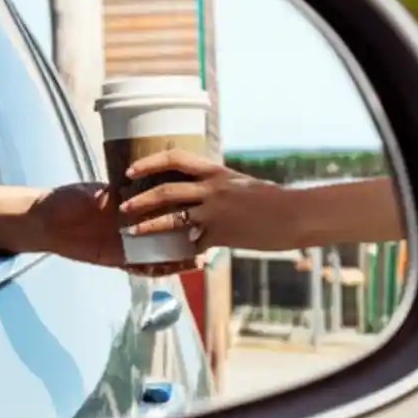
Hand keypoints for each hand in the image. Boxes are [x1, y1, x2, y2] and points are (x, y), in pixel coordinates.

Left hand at [29, 182, 201, 276]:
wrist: (44, 220)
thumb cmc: (66, 199)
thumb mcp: (90, 194)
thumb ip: (108, 196)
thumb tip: (123, 190)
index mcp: (129, 203)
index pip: (161, 203)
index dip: (181, 206)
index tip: (202, 206)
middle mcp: (132, 223)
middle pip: (166, 230)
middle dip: (187, 234)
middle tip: (208, 237)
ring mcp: (126, 243)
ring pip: (158, 252)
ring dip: (177, 256)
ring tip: (198, 259)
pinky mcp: (116, 259)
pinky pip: (141, 267)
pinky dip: (156, 269)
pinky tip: (173, 270)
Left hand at [119, 150, 299, 251]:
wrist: (296, 215)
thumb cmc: (272, 199)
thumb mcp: (241, 184)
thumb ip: (218, 185)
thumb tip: (202, 187)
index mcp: (216, 172)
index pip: (175, 158)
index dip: (149, 162)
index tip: (130, 169)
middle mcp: (211, 190)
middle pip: (165, 190)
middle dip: (140, 199)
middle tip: (122, 206)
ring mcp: (215, 213)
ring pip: (172, 219)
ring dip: (148, 226)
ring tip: (132, 232)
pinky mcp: (221, 236)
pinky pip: (193, 245)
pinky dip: (179, 252)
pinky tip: (166, 258)